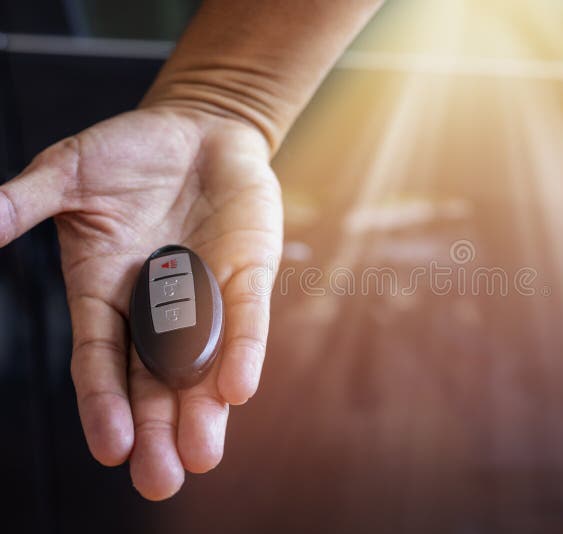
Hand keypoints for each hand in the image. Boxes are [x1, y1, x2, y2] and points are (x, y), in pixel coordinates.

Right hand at [0, 107, 282, 499]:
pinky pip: (245, 317)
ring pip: (201, 363)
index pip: (101, 361)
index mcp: (104, 293)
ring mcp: (204, 292)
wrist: (198, 130)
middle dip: (157, 429)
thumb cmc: (128, 153)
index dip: (104, 404)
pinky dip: (242, 349)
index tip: (110, 449)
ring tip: (200, 457)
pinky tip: (238, 390)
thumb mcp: (66, 174)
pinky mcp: (246, 273)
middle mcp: (155, 306)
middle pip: (153, 380)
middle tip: (160, 479)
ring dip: (202, 409)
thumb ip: (23, 203)